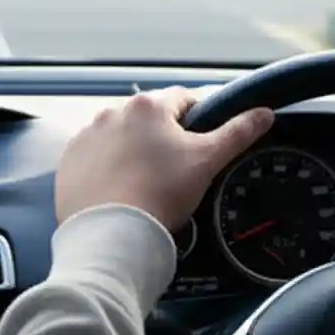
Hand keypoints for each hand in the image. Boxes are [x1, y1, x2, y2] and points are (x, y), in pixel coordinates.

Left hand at [55, 87, 273, 230]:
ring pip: (120, 136)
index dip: (198, 121)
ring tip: (144, 182)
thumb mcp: (209, 161)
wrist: (112, 233)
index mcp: (149, 106)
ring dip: (133, 149)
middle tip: (175, 170)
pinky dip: (107, 167)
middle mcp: (113, 111)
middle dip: (163, 137)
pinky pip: (94, 157)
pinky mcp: (69, 161)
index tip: (200, 147)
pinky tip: (119, 190)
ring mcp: (86, 136)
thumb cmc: (163, 192)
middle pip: (149, 118)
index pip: (183, 100)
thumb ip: (239, 133)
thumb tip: (265, 113)